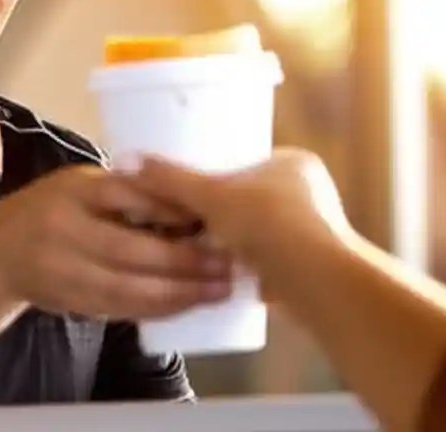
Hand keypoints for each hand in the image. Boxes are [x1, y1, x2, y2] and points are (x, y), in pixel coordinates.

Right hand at [0, 164, 234, 319]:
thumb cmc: (49, 210)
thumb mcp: (80, 186)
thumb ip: (125, 192)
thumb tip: (192, 205)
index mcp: (73, 190)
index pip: (127, 195)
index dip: (171, 210)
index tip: (211, 217)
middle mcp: (64, 228)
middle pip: (131, 250)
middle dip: (185, 262)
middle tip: (226, 265)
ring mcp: (62, 269)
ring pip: (128, 288)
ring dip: (178, 293)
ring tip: (217, 291)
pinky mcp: (67, 300)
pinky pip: (119, 309)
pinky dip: (156, 309)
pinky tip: (184, 305)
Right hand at [130, 148, 352, 274]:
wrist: (319, 285)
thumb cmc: (272, 226)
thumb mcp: (212, 196)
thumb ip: (171, 180)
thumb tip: (126, 159)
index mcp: (292, 163)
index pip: (242, 161)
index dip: (211, 174)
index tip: (185, 187)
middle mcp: (307, 194)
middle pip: (244, 198)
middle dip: (216, 213)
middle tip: (180, 221)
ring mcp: (309, 232)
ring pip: (252, 233)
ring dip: (226, 243)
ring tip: (189, 250)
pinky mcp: (304, 267)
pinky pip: (262, 261)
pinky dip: (240, 268)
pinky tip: (213, 274)